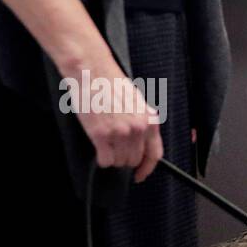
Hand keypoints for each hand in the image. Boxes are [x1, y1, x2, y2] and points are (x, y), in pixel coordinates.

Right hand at [67, 58, 163, 180]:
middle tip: (114, 148)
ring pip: (119, 162)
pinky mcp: (101, 135)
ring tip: (105, 142)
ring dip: (111, 157)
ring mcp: (120, 133)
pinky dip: (101, 159)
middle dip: (124, 159)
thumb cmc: (111, 84)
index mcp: (149, 121)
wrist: (92, 71)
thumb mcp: (137, 103)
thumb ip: (142, 123)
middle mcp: (138, 129)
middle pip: (134, 160)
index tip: (140, 175)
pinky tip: (98, 147)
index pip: (154, 155)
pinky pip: (104, 160)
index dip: (147, 168)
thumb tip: (141, 144)